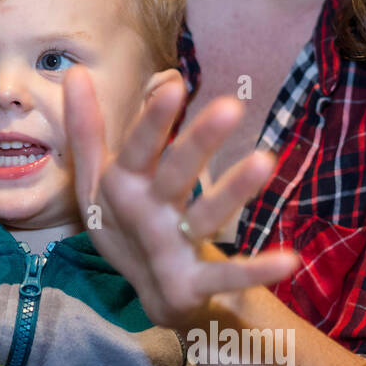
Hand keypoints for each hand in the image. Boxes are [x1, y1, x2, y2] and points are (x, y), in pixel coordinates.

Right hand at [63, 65, 298, 328]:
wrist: (146, 293)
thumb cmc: (123, 222)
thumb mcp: (95, 179)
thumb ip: (87, 128)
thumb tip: (76, 71)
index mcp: (123, 186)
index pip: (138, 149)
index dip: (152, 121)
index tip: (173, 85)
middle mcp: (146, 214)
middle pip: (174, 175)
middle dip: (198, 143)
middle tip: (231, 106)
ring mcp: (172, 249)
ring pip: (205, 216)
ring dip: (233, 192)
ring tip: (266, 160)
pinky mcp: (195, 283)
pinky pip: (227, 276)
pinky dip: (256, 271)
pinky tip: (289, 260)